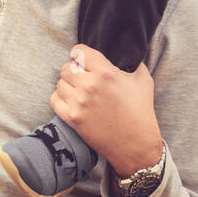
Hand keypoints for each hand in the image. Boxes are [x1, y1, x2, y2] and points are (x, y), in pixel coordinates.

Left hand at [51, 44, 161, 178]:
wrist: (136, 145)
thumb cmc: (141, 111)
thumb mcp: (143, 80)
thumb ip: (133, 62)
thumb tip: (124, 53)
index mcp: (106, 73)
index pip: (80, 51)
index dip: (79, 53)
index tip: (80, 57)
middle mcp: (90, 85)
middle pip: (66, 67)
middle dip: (74, 70)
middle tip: (81, 77)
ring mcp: (79, 103)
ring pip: (60, 83)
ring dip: (68, 85)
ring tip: (78, 91)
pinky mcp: (72, 119)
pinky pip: (54, 100)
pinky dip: (60, 99)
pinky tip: (72, 101)